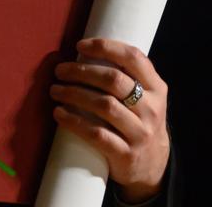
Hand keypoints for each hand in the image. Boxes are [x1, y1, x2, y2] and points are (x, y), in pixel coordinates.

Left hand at [50, 38, 170, 203]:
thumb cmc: (139, 121)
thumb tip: (84, 53)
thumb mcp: (145, 97)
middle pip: (113, 80)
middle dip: (81, 71)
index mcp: (156, 88)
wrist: (153, 165)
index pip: (133, 57)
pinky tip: (59, 113)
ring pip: (104, 105)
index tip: (79, 46)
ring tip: (55, 90)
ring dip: (73, 94)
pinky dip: (74, 122)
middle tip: (59, 71)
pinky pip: (96, 134)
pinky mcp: (126, 154)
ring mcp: (141, 133)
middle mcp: (152, 109)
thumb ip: (126, 77)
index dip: (105, 47)